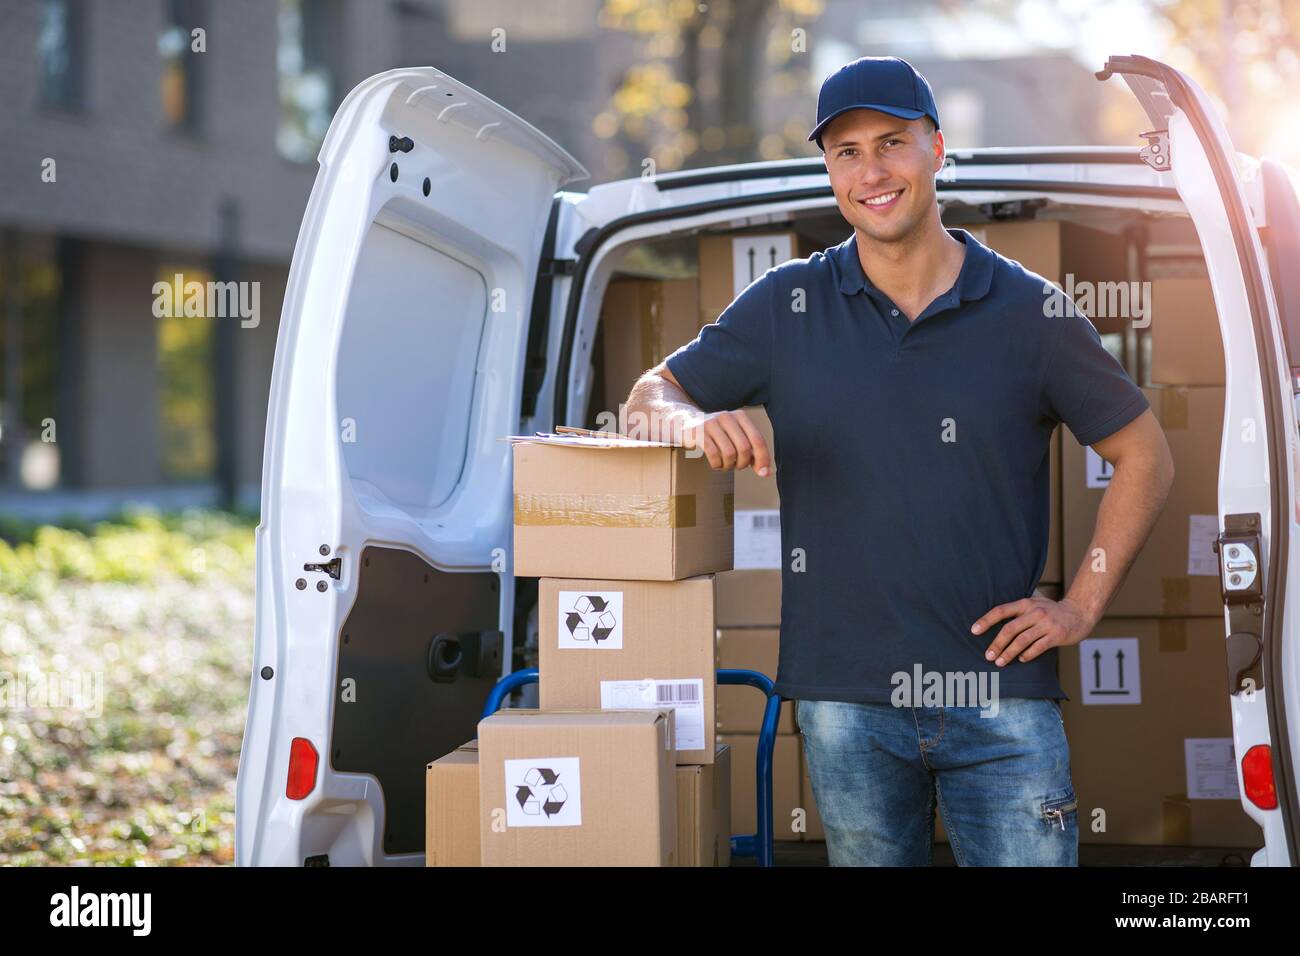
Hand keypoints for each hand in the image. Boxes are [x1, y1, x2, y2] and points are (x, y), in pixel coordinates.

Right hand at [680, 409, 773, 475]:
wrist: (686, 423)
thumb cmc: (717, 435)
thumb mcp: (736, 439)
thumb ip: (752, 453)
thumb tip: (766, 472)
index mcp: (740, 416)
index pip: (758, 440)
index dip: (763, 459)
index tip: (763, 472)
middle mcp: (726, 417)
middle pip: (744, 448)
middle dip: (743, 464)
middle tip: (737, 466)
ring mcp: (711, 423)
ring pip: (729, 453)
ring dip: (728, 466)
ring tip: (725, 465)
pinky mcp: (698, 432)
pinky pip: (713, 455)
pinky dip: (717, 465)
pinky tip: (716, 464)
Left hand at [970, 595, 1094, 665]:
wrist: (1079, 613)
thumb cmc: (1051, 611)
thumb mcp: (1034, 604)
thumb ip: (1017, 611)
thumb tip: (991, 622)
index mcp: (1025, 603)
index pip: (1001, 611)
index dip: (986, 620)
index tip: (974, 631)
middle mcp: (1035, 612)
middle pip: (1010, 629)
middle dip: (996, 644)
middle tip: (988, 656)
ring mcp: (1046, 624)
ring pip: (1022, 640)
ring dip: (1009, 653)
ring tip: (999, 662)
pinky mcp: (1056, 635)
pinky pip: (1037, 647)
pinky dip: (1027, 655)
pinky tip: (1021, 659)